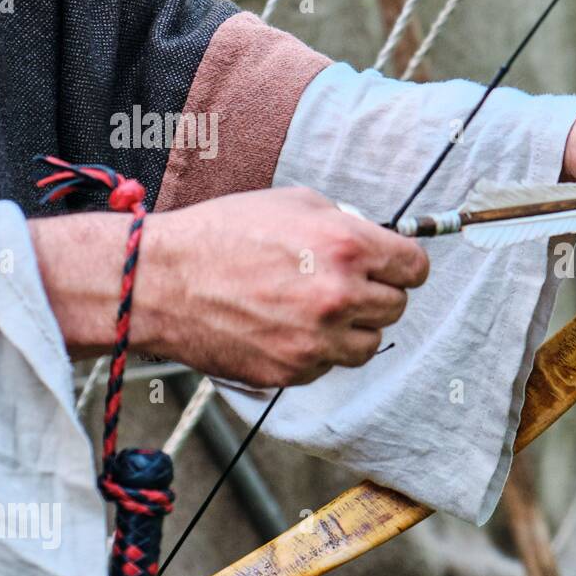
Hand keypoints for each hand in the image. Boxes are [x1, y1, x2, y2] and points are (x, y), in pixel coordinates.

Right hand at [31, 187, 428, 386]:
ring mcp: (317, 340)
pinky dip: (316, 350)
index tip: (393, 268)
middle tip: (345, 285)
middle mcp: (339, 296)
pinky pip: (328, 365)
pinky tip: (286, 327)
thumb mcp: (293, 203)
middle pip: (396, 307)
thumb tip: (377, 241)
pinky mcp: (293, 371)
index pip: (415, 268)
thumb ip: (346, 224)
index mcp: (346, 247)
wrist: (161, 281)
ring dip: (351, 328)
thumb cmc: (221, 235)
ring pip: (368, 343)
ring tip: (314, 309)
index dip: (404, 266)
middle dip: (376, 294)